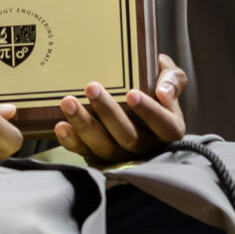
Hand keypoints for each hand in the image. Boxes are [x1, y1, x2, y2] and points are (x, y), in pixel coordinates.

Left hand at [54, 55, 187, 163]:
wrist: (130, 94)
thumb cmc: (151, 82)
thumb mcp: (167, 75)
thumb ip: (173, 79)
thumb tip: (164, 93)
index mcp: (169, 128)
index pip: (164, 125)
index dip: (148, 111)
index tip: (131, 93)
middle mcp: (147, 147)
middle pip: (129, 137)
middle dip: (108, 113)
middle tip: (91, 87)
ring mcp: (122, 155)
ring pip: (105, 147)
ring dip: (84, 125)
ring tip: (68, 102)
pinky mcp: (100, 158)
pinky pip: (85, 153)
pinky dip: (72, 141)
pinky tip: (61, 125)